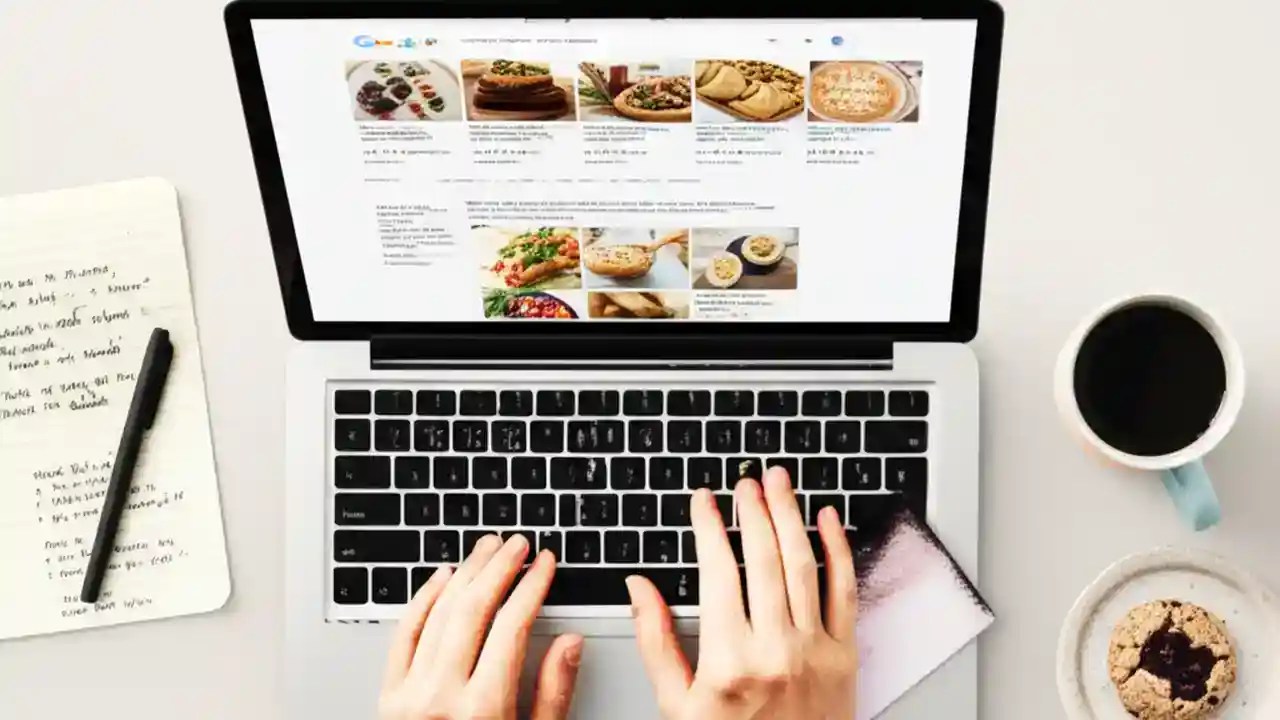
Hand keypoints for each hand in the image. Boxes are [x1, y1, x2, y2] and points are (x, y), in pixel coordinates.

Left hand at [380, 535, 582, 719]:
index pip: (512, 626)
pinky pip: (403, 635)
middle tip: (518, 543)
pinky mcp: (386, 699)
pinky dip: (422, 601)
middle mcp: (441, 699)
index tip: (545, 563)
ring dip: (464, 575)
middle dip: (499, 569)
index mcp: (484, 711)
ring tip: (485, 551)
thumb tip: (571, 644)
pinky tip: (441, 579)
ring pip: (437, 614)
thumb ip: (552, 695)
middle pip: (473, 611)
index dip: (532, 586)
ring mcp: (408, 698)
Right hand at [627, 468, 858, 719]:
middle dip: (753, 510)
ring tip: (780, 482)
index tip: (703, 501)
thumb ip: (655, 641)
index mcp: (729, 659)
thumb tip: (639, 588)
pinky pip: (846, 592)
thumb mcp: (677, 704)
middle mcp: (775, 649)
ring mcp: (815, 650)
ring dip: (792, 515)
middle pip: (764, 558)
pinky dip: (839, 550)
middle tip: (744, 482)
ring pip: (804, 565)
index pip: (718, 571)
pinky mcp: (846, 657)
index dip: (708, 527)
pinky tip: (829, 521)